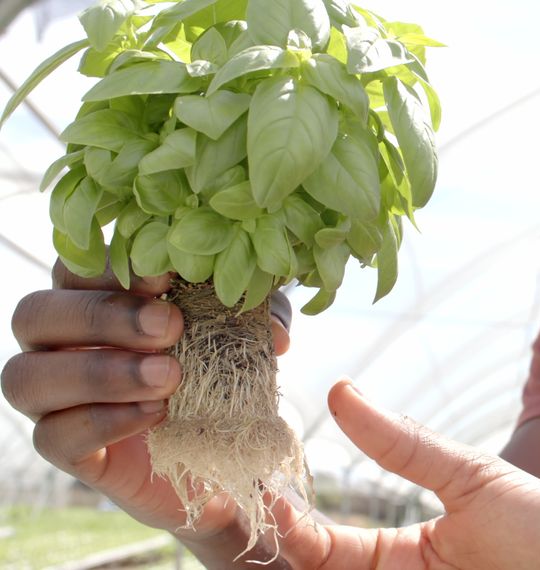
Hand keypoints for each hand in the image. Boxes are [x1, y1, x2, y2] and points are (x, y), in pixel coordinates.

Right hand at [1, 261, 292, 536]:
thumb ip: (254, 319)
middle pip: (36, 314)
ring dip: (99, 372)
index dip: (112, 266)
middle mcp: (59, 344)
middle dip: (102, 316)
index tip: (166, 275)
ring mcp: (54, 399)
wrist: (224, 458)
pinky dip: (102, 422)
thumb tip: (274, 329)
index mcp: (94, 299)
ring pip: (26, 376)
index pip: (76, 267)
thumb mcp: (245, 338)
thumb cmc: (220, 378)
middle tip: (168, 327)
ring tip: (168, 377)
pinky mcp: (66, 450)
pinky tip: (152, 415)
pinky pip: (53, 436)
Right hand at [267, 380, 539, 568]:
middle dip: (268, 557)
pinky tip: (299, 566)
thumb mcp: (470, 480)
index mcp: (403, 555)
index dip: (285, 526)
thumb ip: (404, 445)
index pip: (324, 545)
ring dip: (286, 568)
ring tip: (247, 551)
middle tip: (218, 524)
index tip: (254, 495)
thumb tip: (340, 391)